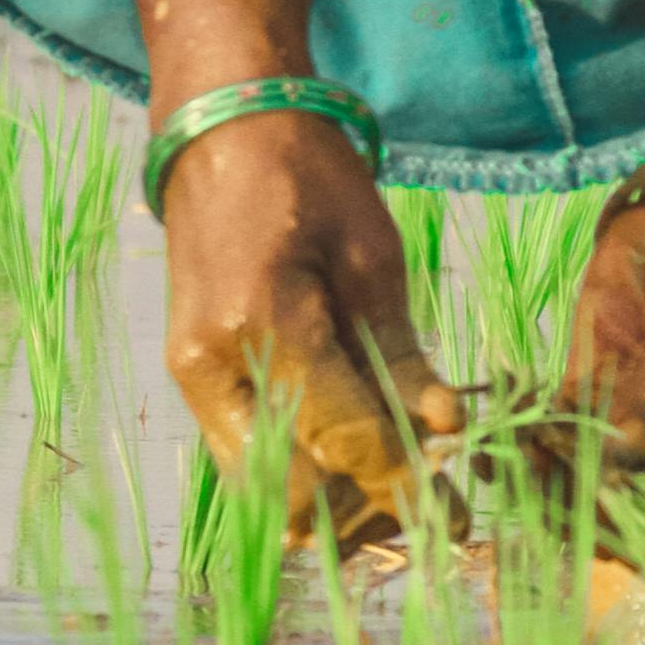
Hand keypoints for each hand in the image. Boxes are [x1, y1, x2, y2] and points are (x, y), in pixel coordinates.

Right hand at [155, 112, 460, 549]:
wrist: (223, 133)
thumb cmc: (311, 179)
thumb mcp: (374, 257)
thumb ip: (402, 356)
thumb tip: (443, 433)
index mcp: (264, 321)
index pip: (344, 440)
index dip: (405, 484)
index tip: (455, 510)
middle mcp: (213, 363)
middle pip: (294, 492)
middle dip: (367, 512)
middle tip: (432, 505)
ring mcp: (190, 376)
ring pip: (262, 492)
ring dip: (331, 504)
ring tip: (394, 485)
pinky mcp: (189, 379)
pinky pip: (246, 459)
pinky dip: (299, 472)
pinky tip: (349, 456)